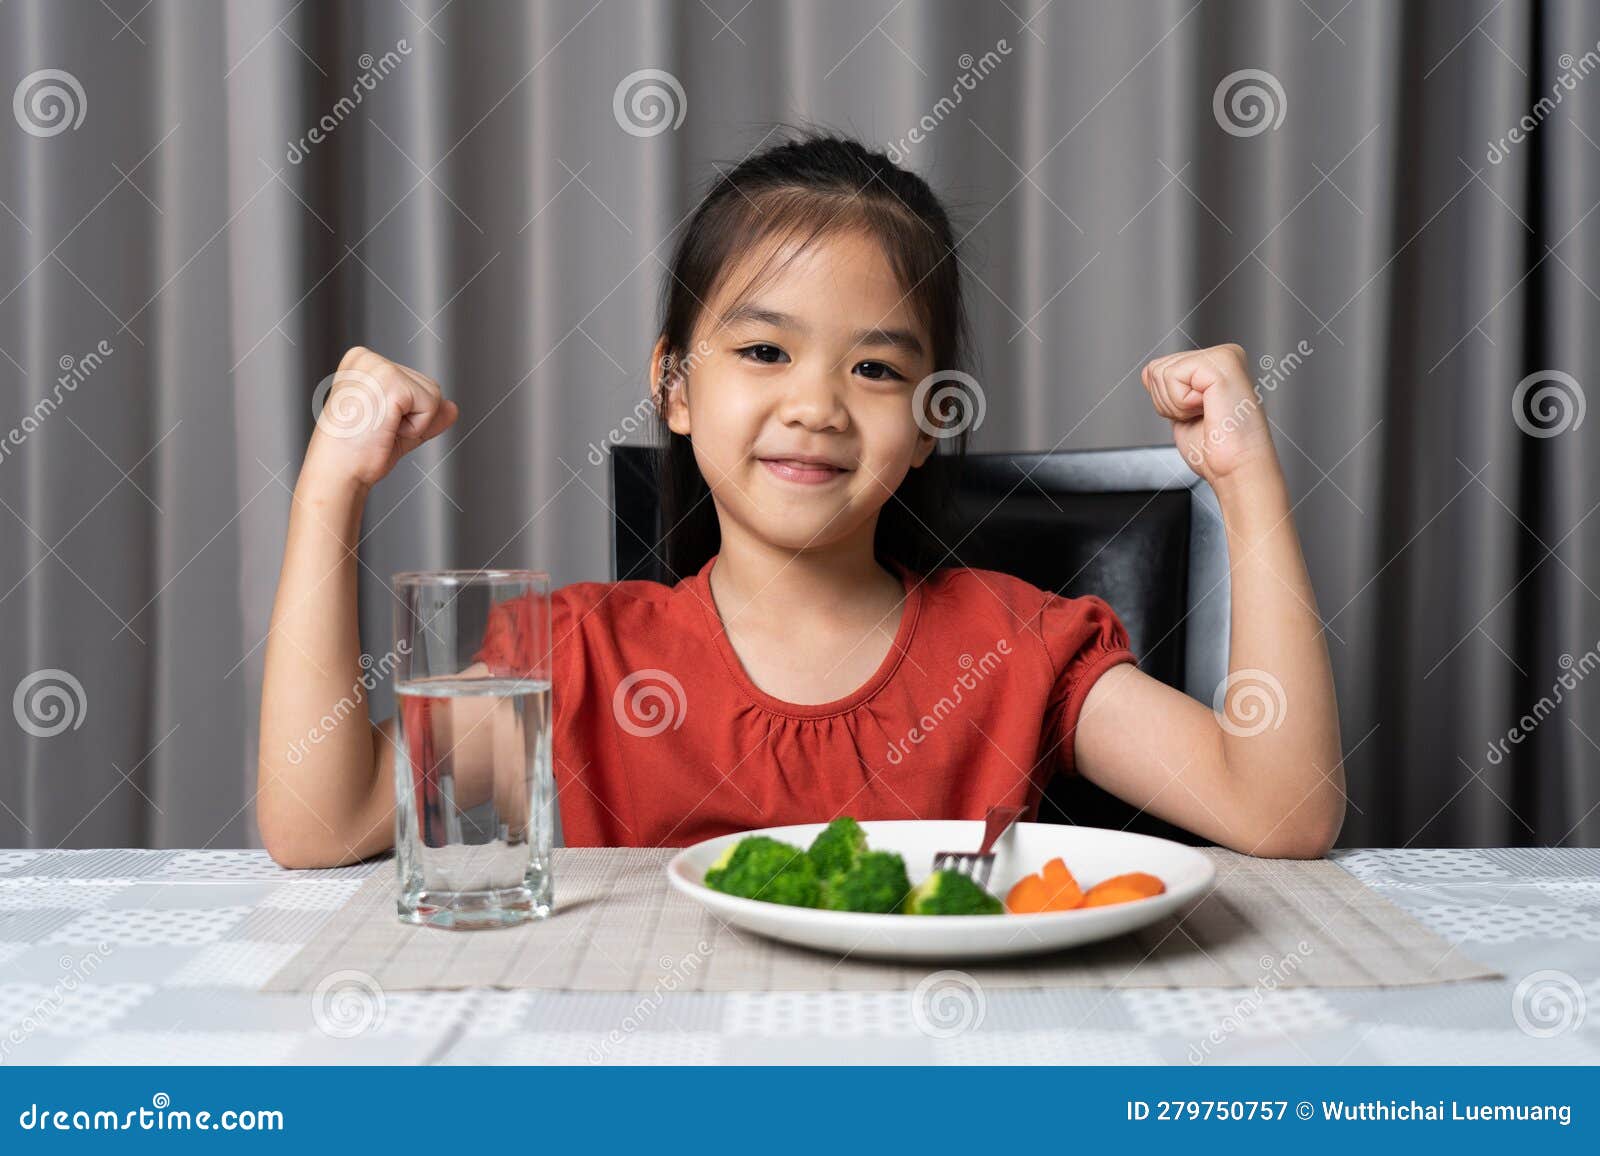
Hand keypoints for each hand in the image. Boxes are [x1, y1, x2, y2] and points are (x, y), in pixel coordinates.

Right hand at [305, 347, 458, 488]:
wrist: (338, 472)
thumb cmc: (357, 453)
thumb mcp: (399, 428)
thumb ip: (425, 414)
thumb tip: (453, 407)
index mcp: (362, 362)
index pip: (415, 383)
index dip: (406, 414)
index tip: (373, 424)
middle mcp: (368, 358)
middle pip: (428, 386)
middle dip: (414, 417)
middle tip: (378, 430)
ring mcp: (379, 367)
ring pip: (434, 395)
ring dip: (415, 423)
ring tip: (380, 428)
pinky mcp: (391, 382)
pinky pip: (432, 405)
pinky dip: (416, 427)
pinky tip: (385, 428)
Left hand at [1140, 343, 1276, 484]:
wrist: (1236, 468)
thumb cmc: (1216, 450)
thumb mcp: (1181, 413)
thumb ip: (1168, 389)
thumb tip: (1148, 372)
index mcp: (1214, 364)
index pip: (1158, 368)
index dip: (1166, 402)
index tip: (1198, 416)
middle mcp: (1221, 355)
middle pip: (1155, 368)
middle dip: (1168, 403)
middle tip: (1202, 417)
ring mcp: (1222, 356)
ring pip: (1160, 371)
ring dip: (1176, 405)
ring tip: (1206, 414)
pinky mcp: (1221, 361)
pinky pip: (1172, 376)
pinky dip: (1181, 403)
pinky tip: (1208, 408)